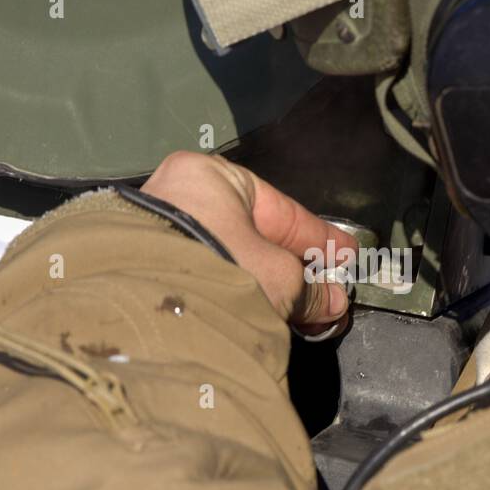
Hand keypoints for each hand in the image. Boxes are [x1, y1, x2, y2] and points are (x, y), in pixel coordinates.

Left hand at [140, 151, 356, 332]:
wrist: (143, 306)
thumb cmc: (215, 268)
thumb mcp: (278, 277)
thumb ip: (309, 288)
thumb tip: (334, 303)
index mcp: (210, 177)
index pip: (281, 210)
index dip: (320, 239)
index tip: (347, 258)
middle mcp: (180, 196)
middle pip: (255, 236)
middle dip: (293, 268)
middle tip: (325, 293)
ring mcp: (158, 234)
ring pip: (230, 259)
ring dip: (267, 285)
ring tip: (299, 311)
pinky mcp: (144, 270)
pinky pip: (206, 278)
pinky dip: (236, 293)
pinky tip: (260, 313)